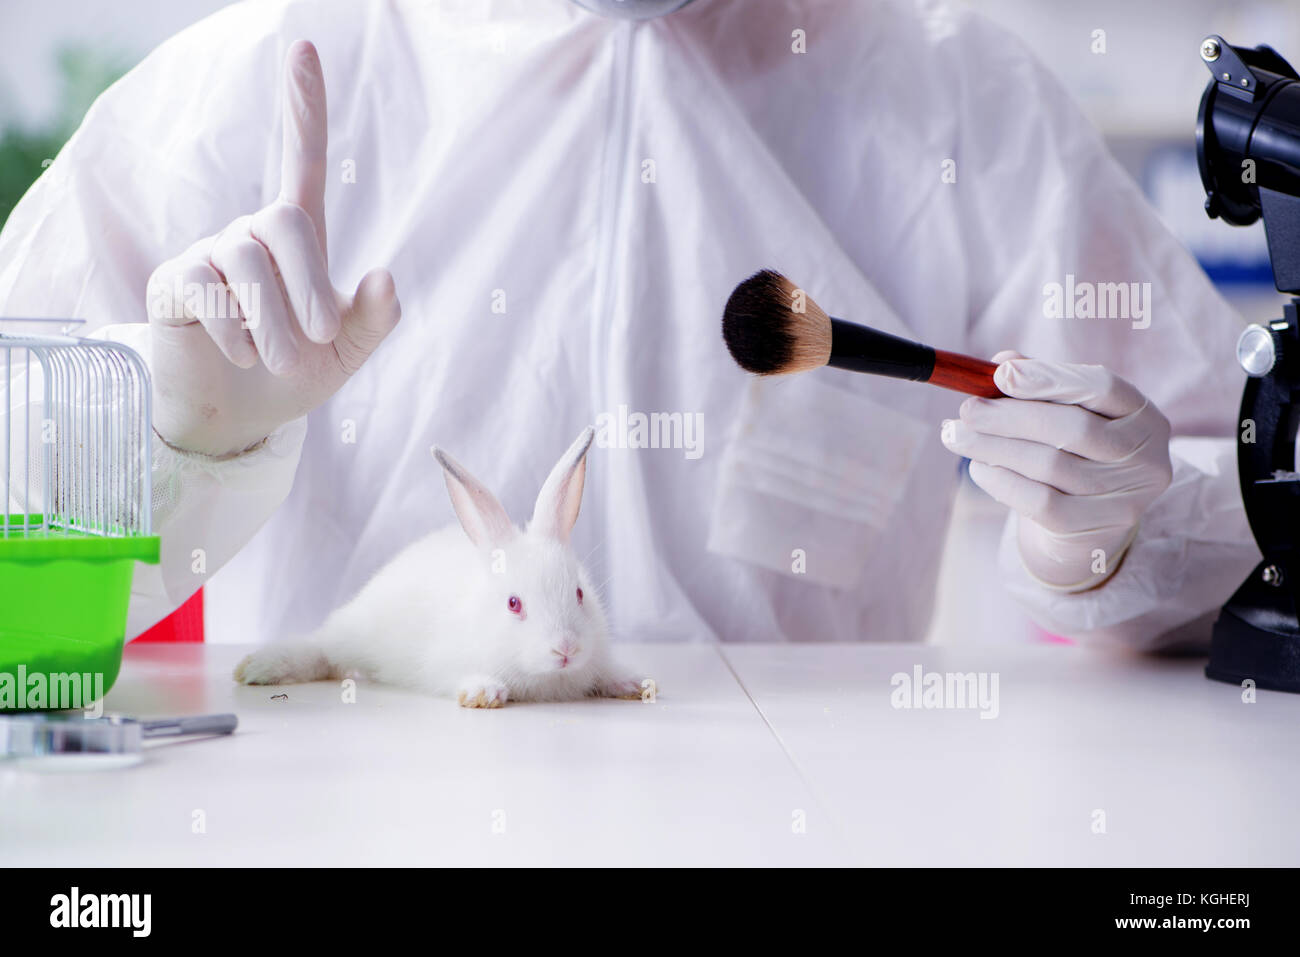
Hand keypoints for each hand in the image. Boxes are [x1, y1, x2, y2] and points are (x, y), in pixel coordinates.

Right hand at [145, 40, 399, 456]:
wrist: (239, 418)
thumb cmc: (295, 375)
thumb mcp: (346, 353)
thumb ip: (373, 320)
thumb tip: (387, 277)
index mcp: (299, 241)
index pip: (300, 159)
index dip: (303, 106)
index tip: (306, 47)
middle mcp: (252, 234)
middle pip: (284, 222)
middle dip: (308, 287)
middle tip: (319, 338)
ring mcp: (210, 253)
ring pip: (247, 262)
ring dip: (273, 320)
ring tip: (281, 361)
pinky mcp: (175, 282)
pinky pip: (206, 287)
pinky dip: (234, 328)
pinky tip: (241, 354)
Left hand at [940, 351, 1172, 590]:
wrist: (1087, 527)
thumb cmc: (1073, 454)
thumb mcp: (1067, 414)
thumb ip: (1040, 383)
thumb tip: (1001, 364)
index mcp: (1144, 416)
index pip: (1102, 387)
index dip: (1049, 378)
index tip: (1000, 373)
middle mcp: (1145, 457)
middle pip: (1072, 428)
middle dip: (1010, 416)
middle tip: (966, 409)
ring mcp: (1124, 498)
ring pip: (1048, 464)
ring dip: (992, 446)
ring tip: (956, 435)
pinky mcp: (1092, 529)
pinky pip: (1037, 501)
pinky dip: (1000, 481)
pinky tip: (978, 468)